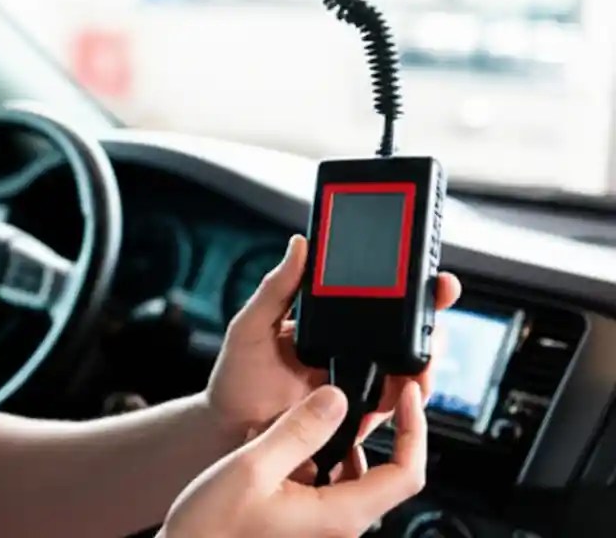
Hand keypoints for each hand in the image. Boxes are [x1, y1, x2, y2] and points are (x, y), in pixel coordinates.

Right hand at [160, 382, 428, 537]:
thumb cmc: (212, 530)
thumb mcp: (253, 468)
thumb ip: (299, 431)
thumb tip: (337, 399)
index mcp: (340, 516)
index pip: (407, 474)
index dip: (416, 431)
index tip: (406, 398)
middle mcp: (339, 528)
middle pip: (379, 472)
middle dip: (362, 432)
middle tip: (336, 399)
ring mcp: (323, 530)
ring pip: (348, 477)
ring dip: (329, 447)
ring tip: (289, 427)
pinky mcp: (304, 528)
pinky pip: (323, 488)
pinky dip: (310, 463)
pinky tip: (274, 452)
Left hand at [206, 235, 460, 449]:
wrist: (231, 427)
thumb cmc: (237, 375)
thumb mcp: (251, 324)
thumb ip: (277, 288)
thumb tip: (300, 244)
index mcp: (328, 321)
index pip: (373, 296)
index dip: (403, 282)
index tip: (422, 266)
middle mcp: (350, 349)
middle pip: (402, 329)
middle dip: (429, 312)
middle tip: (439, 296)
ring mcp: (358, 381)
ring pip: (409, 366)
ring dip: (427, 353)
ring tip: (428, 342)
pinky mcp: (360, 414)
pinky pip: (396, 404)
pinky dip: (411, 394)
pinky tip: (411, 383)